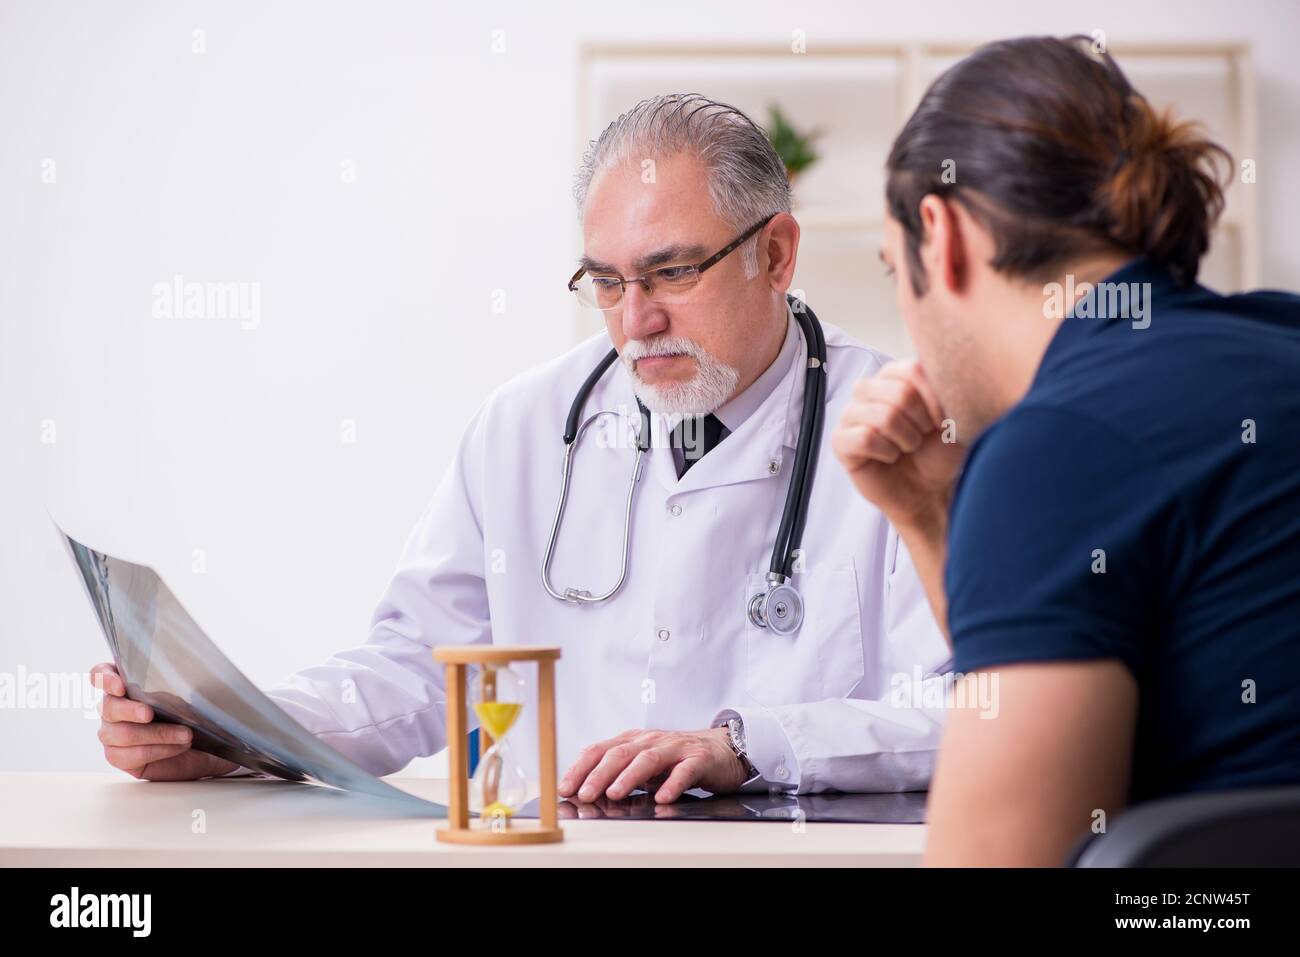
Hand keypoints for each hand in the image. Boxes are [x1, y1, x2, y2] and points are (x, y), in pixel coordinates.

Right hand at [90, 662, 237, 780]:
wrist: (203, 749)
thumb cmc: (191, 716)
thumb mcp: (188, 695)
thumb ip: (177, 683)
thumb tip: (185, 675)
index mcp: (125, 684)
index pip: (100, 674)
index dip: (105, 679)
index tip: (120, 686)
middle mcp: (113, 708)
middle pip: (108, 706)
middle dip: (131, 709)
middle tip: (150, 713)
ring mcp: (112, 734)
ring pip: (122, 734)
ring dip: (158, 734)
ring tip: (186, 735)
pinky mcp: (119, 757)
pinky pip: (131, 755)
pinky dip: (160, 750)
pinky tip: (178, 747)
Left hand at [558, 727, 748, 804]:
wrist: (720, 750)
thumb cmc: (675, 759)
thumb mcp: (643, 764)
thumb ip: (620, 774)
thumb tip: (587, 793)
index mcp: (633, 740)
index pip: (600, 750)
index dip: (580, 768)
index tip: (565, 787)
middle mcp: (651, 740)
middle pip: (620, 753)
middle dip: (599, 774)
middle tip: (585, 794)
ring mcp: (674, 748)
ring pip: (648, 759)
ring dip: (629, 777)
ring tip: (615, 794)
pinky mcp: (698, 759)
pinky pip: (683, 771)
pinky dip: (672, 783)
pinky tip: (663, 797)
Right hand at [832, 358, 964, 530]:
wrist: (927, 489)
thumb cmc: (937, 451)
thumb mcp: (954, 416)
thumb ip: (945, 389)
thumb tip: (942, 373)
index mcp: (895, 375)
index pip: (914, 370)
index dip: (935, 401)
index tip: (943, 421)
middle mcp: (869, 388)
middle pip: (900, 394)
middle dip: (921, 424)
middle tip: (921, 437)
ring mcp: (851, 413)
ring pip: (883, 417)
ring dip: (906, 440)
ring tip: (906, 448)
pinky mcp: (840, 440)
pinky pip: (865, 439)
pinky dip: (887, 453)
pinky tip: (889, 457)